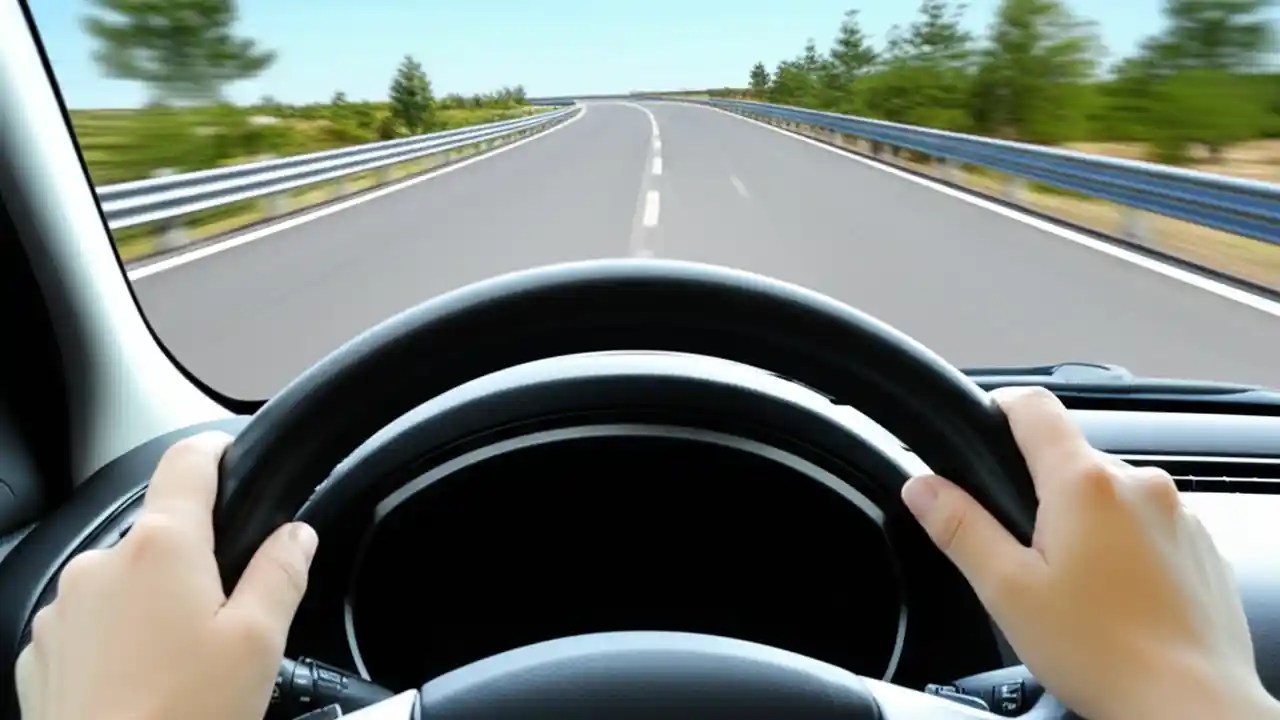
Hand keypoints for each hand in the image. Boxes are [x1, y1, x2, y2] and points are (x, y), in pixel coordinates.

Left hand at [15, 432, 318, 719]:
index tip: (229, 453)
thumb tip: (295, 535)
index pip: (186, 462)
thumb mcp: (259, 643)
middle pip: (160, 534)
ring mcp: (62, 609)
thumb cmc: (182, 717)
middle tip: (227, 619)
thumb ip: (281, 574)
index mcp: (161, 549)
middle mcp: (102, 566)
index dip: (214, 449)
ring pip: (124, 582)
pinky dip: (118, 641)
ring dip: (153, 604)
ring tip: (182, 665)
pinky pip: (90, 625)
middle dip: (195, 563)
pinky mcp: (41, 652)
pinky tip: (144, 683)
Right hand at [901, 386, 1279, 719]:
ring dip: (1087, 524)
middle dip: (1041, 494)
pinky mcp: (1202, 546)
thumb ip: (959, 528)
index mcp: (1084, 483)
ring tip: (1075, 589)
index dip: (1000, 407)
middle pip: (1071, 459)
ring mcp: (1178, 514)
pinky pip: (1150, 526)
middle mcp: (1138, 485)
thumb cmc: (1103, 653)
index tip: (985, 427)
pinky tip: (1115, 599)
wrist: (1190, 706)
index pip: (1035, 407)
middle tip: (1026, 557)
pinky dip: (1126, 549)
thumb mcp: (1007, 590)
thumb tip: (921, 487)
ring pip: (1111, 496)